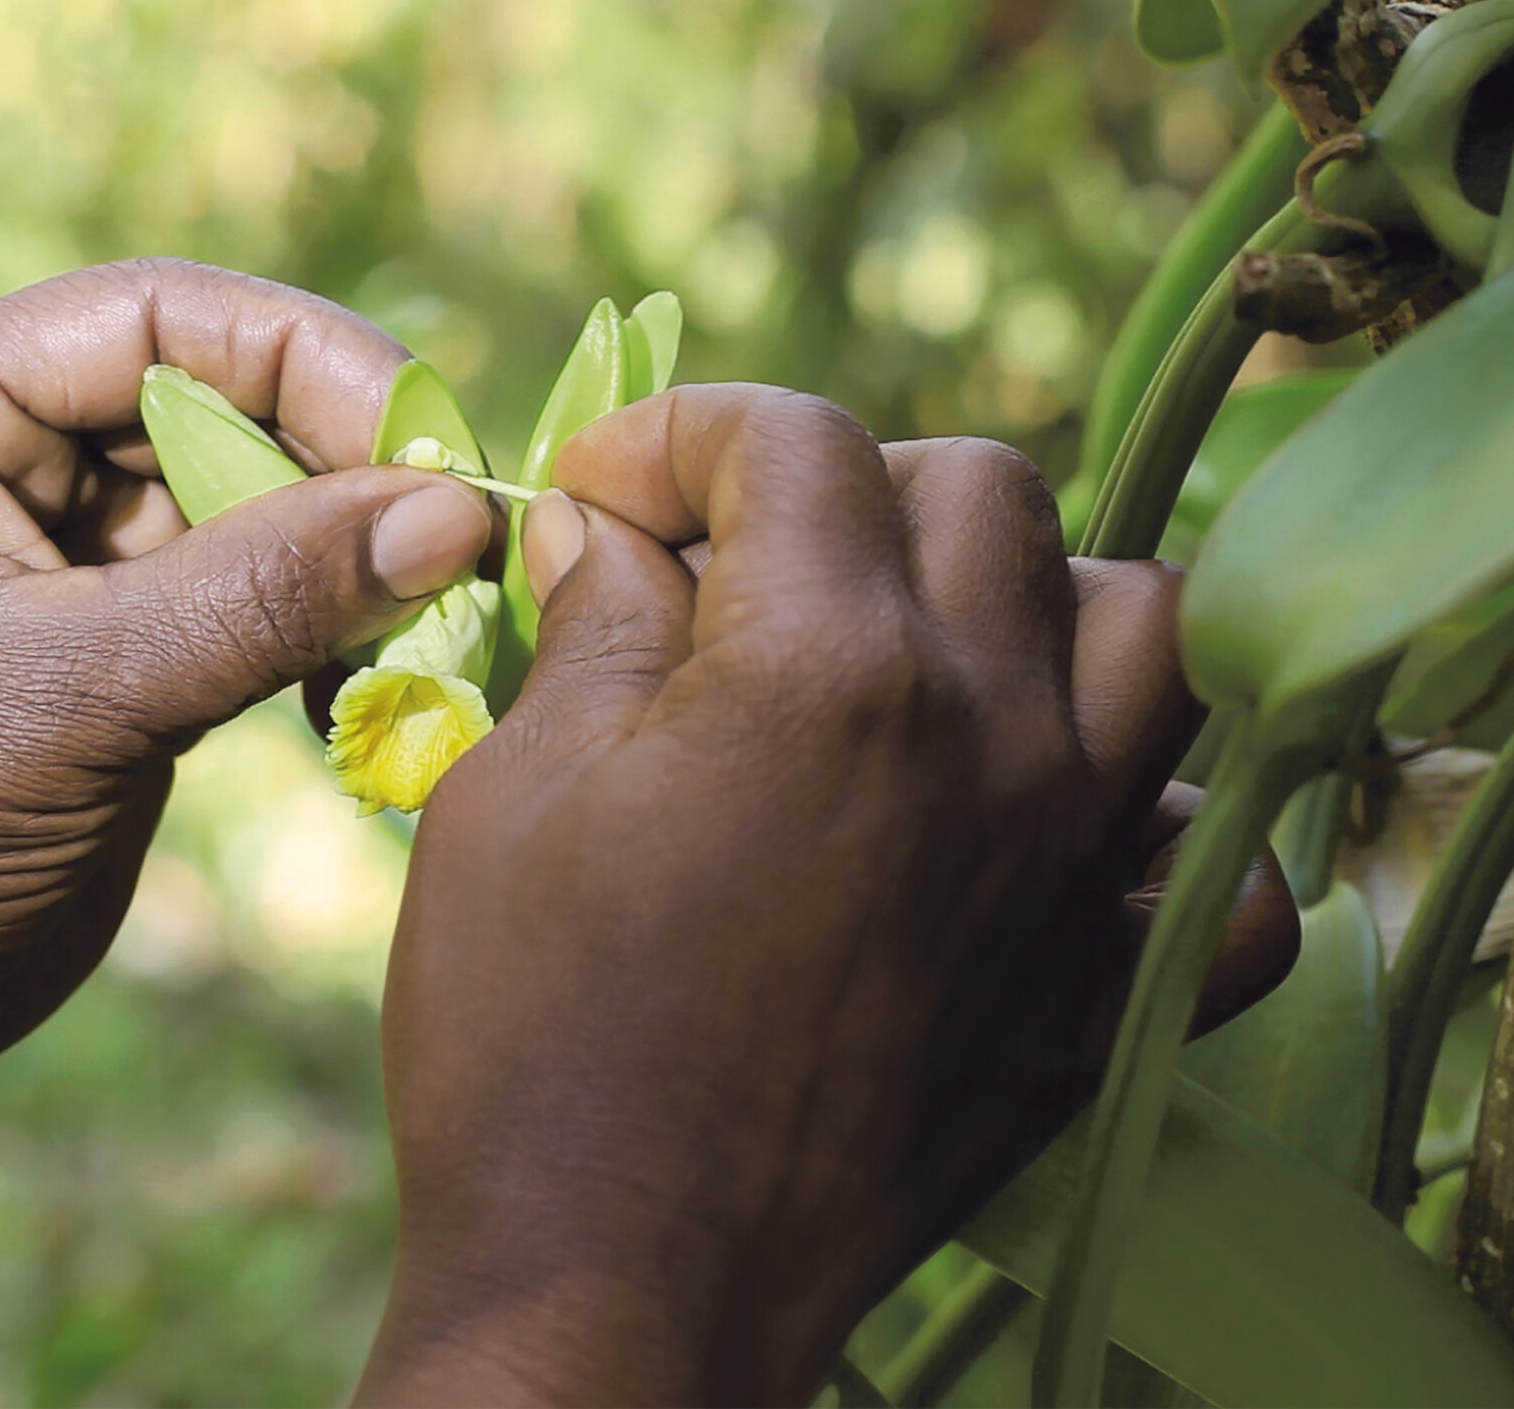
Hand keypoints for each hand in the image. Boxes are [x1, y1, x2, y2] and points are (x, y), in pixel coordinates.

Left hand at [0, 257, 492, 1080]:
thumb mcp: (81, 697)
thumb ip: (268, 591)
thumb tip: (458, 512)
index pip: (159, 317)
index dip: (314, 363)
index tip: (437, 453)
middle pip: (217, 397)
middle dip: (344, 471)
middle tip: (465, 546)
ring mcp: (54, 549)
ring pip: (246, 502)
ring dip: (346, 558)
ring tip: (435, 624)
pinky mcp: (109, 642)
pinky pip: (244, 596)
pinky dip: (319, 630)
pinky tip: (372, 682)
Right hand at [357, 386, 1295, 1405]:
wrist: (621, 1292)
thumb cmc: (532, 1045)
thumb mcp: (510, 799)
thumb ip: (590, 627)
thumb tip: (607, 527)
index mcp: (827, 672)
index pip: (796, 439)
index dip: (677, 431)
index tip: (604, 491)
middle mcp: (989, 739)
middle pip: (980, 489)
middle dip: (841, 484)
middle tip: (732, 564)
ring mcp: (1070, 865)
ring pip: (1138, 624)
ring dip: (1023, 596)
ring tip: (909, 649)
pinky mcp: (1096, 988)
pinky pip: (1215, 859)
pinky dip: (1149, 811)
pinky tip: (1041, 821)